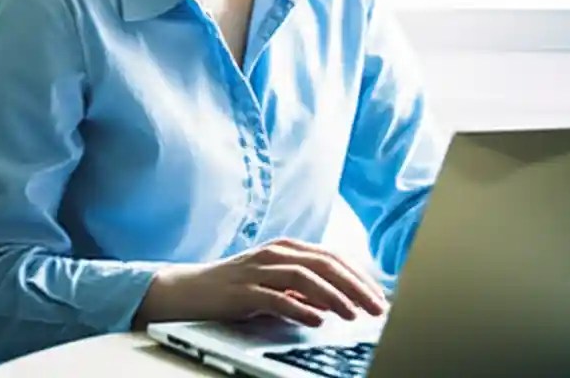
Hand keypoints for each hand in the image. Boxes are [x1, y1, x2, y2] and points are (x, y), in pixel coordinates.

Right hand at [134, 237, 388, 328]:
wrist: (188, 290)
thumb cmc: (235, 287)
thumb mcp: (274, 281)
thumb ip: (304, 285)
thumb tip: (344, 300)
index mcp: (286, 248)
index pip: (333, 258)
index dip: (360, 277)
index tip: (381, 298)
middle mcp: (274, 254)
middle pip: (324, 265)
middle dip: (355, 287)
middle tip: (377, 309)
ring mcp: (257, 271)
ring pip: (304, 278)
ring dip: (333, 297)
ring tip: (352, 315)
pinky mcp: (242, 291)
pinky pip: (276, 297)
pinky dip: (299, 307)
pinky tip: (316, 320)